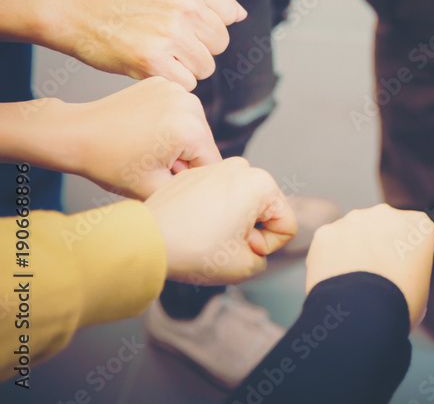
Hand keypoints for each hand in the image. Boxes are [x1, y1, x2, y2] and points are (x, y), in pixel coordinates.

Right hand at [46, 0, 244, 90]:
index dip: (210, 21)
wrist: (70, 4)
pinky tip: (153, 65)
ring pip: (206, 66)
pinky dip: (172, 80)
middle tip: (168, 38)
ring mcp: (170, 32)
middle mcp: (185, 3)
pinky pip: (187, 83)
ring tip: (160, 51)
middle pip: (221, 42)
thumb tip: (239, 13)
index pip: (230, 13)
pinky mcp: (152, 60)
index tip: (185, 20)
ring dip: (186, 65)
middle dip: (200, 45)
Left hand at [65, 77, 220, 198]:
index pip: (213, 164)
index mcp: (190, 130)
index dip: (190, 177)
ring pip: (194, 126)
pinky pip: (180, 110)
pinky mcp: (164, 83)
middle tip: (152, 161)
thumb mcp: (154, 188)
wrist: (76, 133)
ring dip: (180, 140)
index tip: (163, 177)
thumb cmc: (110, 163)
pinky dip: (169, 122)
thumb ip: (189, 191)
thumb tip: (212, 190)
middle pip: (204, 143)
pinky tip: (146, 128)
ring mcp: (176, 89)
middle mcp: (190, 103)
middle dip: (186, 157)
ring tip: (148, 145)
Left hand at [145, 157, 296, 283]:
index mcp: (261, 183)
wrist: (146, 241)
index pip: (285, 225)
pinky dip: (210, 214)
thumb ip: (263, 256)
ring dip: (231, 223)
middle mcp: (241, 167)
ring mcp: (215, 168)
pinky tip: (193, 228)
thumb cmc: (194, 250)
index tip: (241, 249)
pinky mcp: (193, 176)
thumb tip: (251, 245)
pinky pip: (216, 198)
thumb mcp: (246, 267)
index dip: (268, 246)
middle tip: (223, 245)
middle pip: (264, 211)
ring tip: (206, 236)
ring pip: (240, 204)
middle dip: (250, 232)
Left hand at [305, 204, 433, 329]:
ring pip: (354, 231)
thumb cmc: (399, 306)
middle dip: (379, 244)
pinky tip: (335, 279)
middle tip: (375, 275)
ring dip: (353, 249)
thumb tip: (396, 274)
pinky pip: (329, 243)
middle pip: (383, 226)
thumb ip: (411, 268)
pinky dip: (330, 258)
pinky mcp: (326, 232)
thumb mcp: (421, 286)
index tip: (401, 273)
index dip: (408, 255)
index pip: (415, 234)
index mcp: (419, 226)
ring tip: (353, 282)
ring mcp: (354, 220)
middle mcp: (387, 214)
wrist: (362, 313)